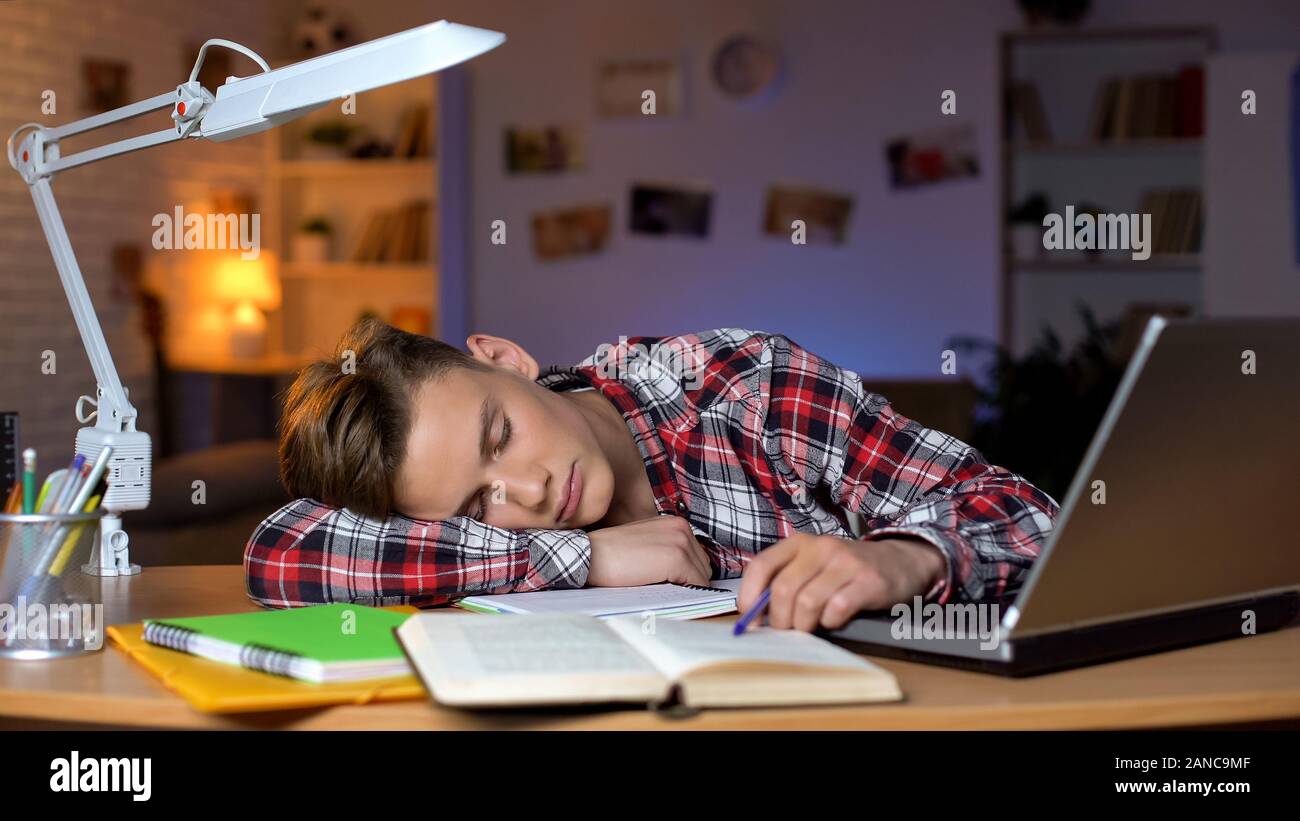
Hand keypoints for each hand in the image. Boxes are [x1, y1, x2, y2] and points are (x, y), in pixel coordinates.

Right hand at [587, 515, 711, 587]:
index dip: (684, 574)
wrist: (589, 556)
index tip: (666, 582)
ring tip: (656, 586)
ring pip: (702, 577)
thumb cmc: (611, 556)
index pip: (697, 557)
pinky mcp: (676, 558)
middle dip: (687, 580)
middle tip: (659, 586)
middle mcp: (682, 527)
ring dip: (683, 587)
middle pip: (703, 567)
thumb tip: (688, 577)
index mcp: (674, 523)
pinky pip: (696, 585)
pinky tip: (659, 590)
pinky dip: (683, 594)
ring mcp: (681, 542)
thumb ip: (667, 552)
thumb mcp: (646, 545)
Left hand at [738, 535, 946, 631]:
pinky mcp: (869, 581)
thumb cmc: (848, 570)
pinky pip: (837, 608)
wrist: (902, 561)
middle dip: (779, 619)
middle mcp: (821, 548)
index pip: (762, 565)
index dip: (749, 596)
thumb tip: (756, 614)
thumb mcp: (814, 566)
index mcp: (800, 543)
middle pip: (783, 589)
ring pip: (808, 601)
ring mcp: (846, 563)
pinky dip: (831, 622)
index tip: (750, 620)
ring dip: (804, 624)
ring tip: (810, 627)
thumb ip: (786, 581)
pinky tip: (835, 620)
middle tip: (786, 630)